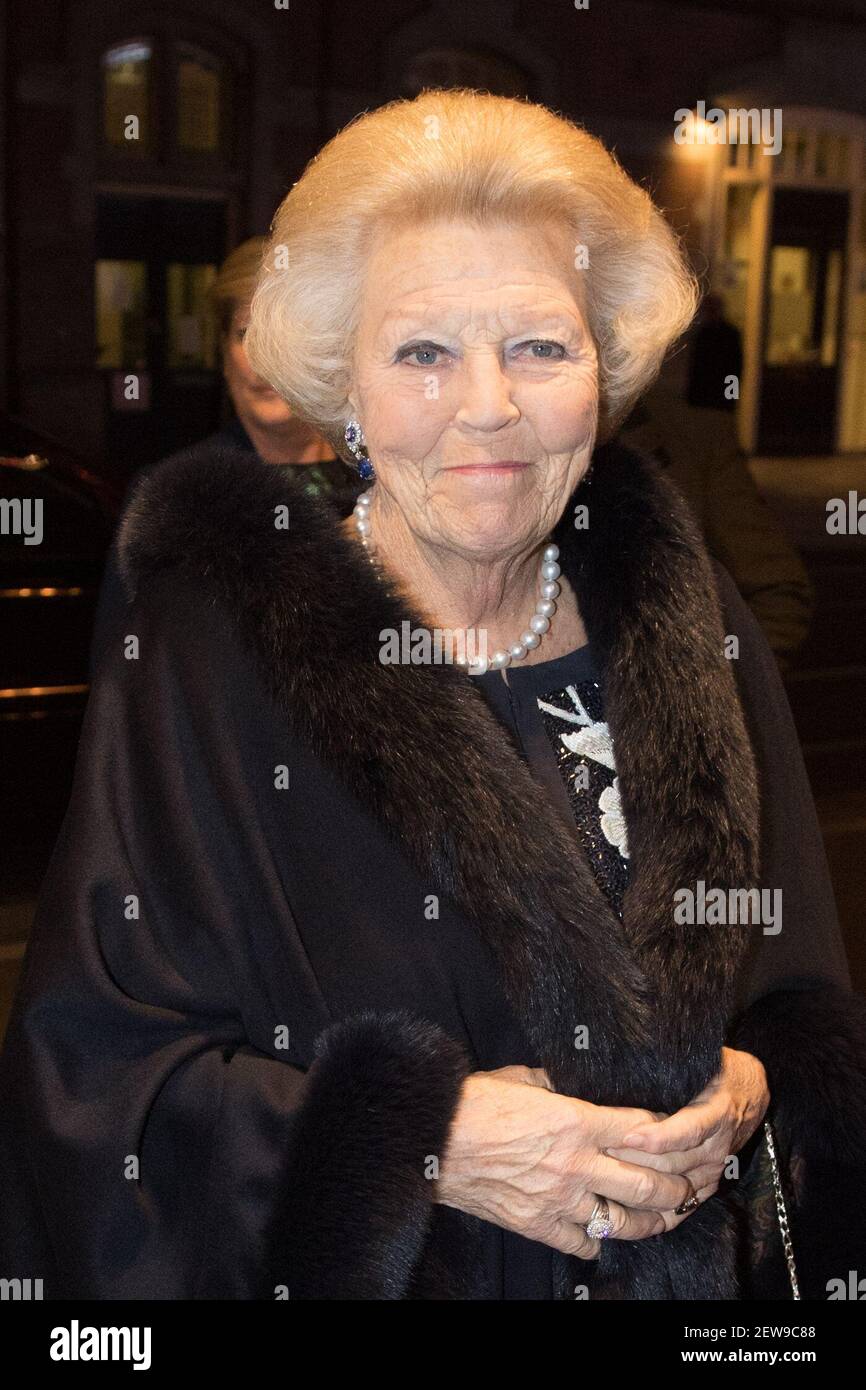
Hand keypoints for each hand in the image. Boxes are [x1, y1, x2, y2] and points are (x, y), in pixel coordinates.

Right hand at [435, 1065, 698, 1258]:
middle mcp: (576, 1163)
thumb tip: (576, 1080)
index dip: (670, 1135)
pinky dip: (597, 1241)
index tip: (683, 1136)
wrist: (433, 1138)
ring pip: (623, 1220)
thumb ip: (558, 1082)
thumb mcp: (523, 1077)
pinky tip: (603, 1235)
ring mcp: (558, 1199)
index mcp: (576, 1120)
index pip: (644, 1132)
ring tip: (663, 1218)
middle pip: (647, 1183)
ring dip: (650, 1222)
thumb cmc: (474, 1102)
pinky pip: (581, 1243)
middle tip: (690, 1186)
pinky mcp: (536, 1224)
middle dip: (676, 1187)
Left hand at [604, 1047, 769, 1231]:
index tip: (628, 1134)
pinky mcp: (710, 1182)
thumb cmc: (719, 1067)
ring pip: (672, 1184)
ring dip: (638, 1180)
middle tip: (597, 1152)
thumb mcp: (704, 1057)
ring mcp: (714, 1168)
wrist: (753, 1089)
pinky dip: (656, 1207)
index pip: (686, 1130)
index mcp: (717, 1112)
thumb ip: (674, 1059)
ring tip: (603, 1172)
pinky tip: (628, 1206)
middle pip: (672, 1162)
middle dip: (634, 1160)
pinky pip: (682, 1203)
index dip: (657, 1137)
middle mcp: (718, 1146)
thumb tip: (634, 1047)